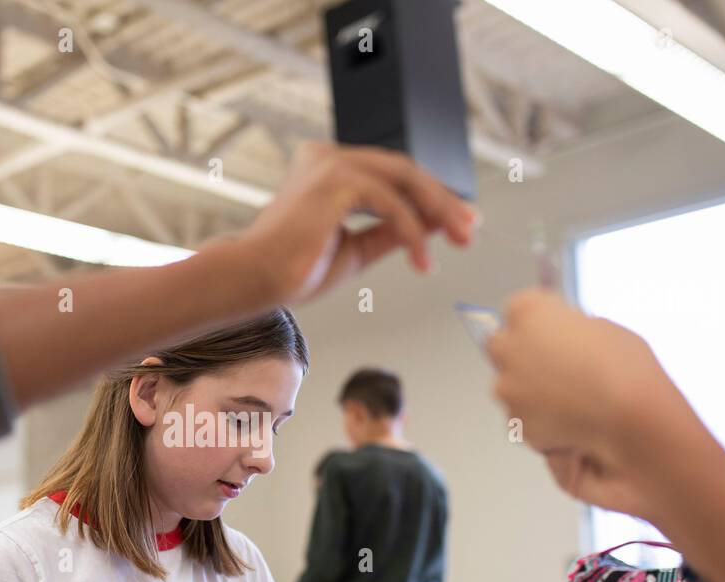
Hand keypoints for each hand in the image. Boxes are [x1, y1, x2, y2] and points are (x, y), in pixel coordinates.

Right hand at [238, 142, 477, 304]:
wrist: (254, 281)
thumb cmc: (293, 271)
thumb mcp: (358, 249)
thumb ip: (395, 231)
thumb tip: (439, 221)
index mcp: (329, 168)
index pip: (394, 174)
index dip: (433, 197)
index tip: (460, 223)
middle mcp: (329, 156)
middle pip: (405, 170)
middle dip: (444, 201)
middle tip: (470, 231)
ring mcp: (331, 162)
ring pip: (404, 178)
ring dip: (438, 211)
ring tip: (458, 241)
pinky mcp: (335, 178)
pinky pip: (391, 203)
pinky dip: (412, 232)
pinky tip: (422, 260)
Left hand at [487, 288, 697, 522]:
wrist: (629, 415)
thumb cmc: (624, 367)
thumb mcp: (602, 329)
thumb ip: (570, 331)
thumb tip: (565, 340)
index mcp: (528, 312)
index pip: (517, 308)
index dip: (537, 321)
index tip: (550, 329)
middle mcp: (509, 347)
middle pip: (502, 346)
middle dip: (521, 354)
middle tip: (554, 365)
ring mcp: (507, 387)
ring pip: (509, 385)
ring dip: (529, 389)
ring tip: (570, 398)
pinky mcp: (515, 421)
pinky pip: (522, 417)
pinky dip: (538, 419)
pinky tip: (568, 419)